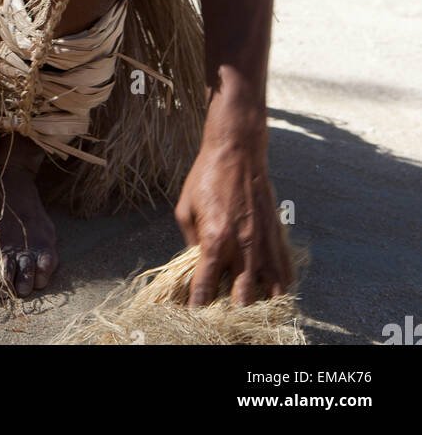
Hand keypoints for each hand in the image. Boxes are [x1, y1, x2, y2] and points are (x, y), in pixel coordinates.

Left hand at [174, 103, 292, 305]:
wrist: (238, 150)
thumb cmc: (206, 176)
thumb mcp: (185, 207)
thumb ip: (191, 242)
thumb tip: (197, 266)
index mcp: (215, 240)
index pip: (206, 287)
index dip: (199, 306)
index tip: (196, 318)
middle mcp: (243, 247)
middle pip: (243, 300)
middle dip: (232, 315)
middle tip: (224, 320)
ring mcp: (265, 244)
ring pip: (273, 293)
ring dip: (262, 306)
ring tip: (252, 313)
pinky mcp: (278, 237)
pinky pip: (286, 274)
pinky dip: (281, 289)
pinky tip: (271, 293)